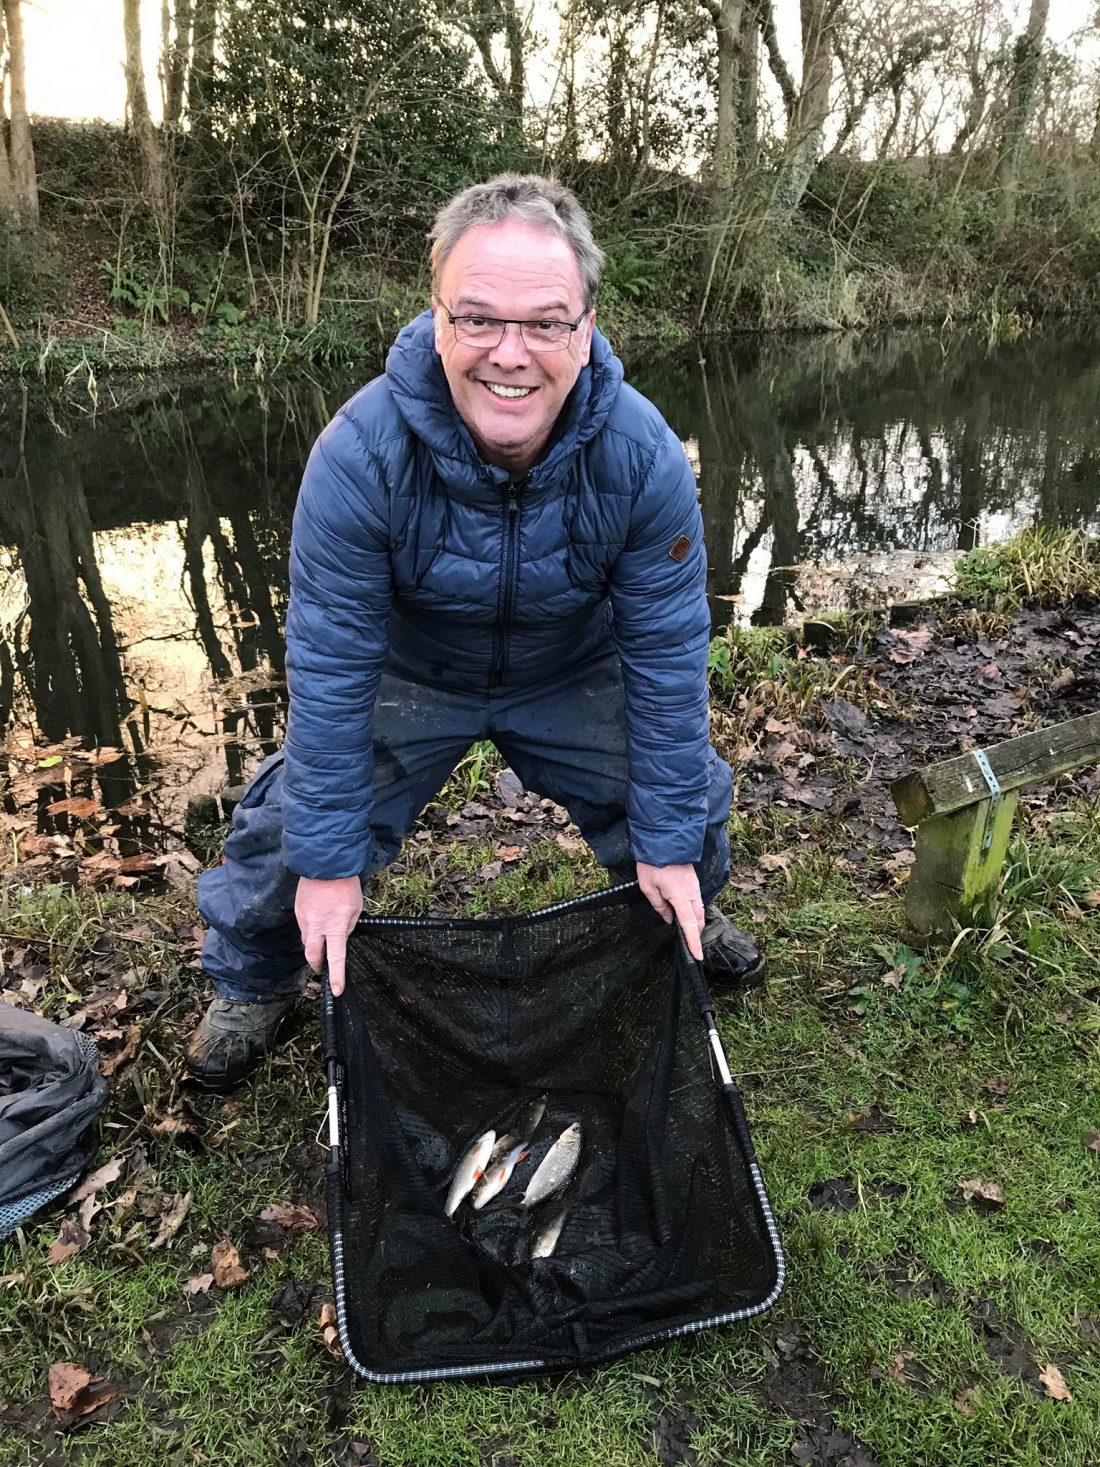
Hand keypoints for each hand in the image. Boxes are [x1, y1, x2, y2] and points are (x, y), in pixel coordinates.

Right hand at [294, 875, 363, 996]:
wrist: (325, 864)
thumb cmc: (345, 886)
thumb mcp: (356, 908)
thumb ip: (348, 927)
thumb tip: (340, 937)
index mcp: (335, 926)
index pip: (335, 958)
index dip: (336, 976)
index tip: (336, 990)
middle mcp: (316, 926)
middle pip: (312, 956)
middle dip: (318, 965)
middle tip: (323, 968)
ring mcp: (304, 919)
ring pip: (306, 941)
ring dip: (314, 946)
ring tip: (323, 940)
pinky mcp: (298, 911)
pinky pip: (303, 927)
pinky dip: (311, 930)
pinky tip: (318, 921)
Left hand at [635, 861, 704, 960]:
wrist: (663, 840)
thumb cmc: (652, 864)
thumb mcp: (648, 887)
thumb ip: (660, 906)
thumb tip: (670, 919)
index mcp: (681, 897)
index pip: (690, 925)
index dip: (693, 942)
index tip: (698, 956)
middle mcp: (692, 894)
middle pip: (698, 920)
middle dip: (696, 935)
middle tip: (692, 949)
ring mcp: (695, 887)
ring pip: (699, 911)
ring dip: (696, 925)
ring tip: (689, 936)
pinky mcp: (694, 882)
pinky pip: (697, 902)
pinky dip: (695, 913)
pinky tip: (688, 917)